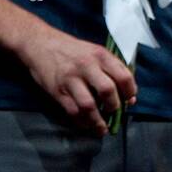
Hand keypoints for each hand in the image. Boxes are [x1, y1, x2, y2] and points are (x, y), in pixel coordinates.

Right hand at [20, 26, 137, 135]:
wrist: (41, 43)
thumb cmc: (73, 50)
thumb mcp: (96, 52)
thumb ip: (113, 69)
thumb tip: (129, 97)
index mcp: (101, 55)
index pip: (124, 76)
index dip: (130, 92)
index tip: (129, 101)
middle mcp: (87, 66)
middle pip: (107, 91)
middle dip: (114, 106)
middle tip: (113, 112)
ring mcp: (70, 79)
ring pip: (88, 105)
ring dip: (97, 120)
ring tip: (102, 128)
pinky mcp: (57, 91)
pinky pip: (72, 111)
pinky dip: (81, 121)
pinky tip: (86, 123)